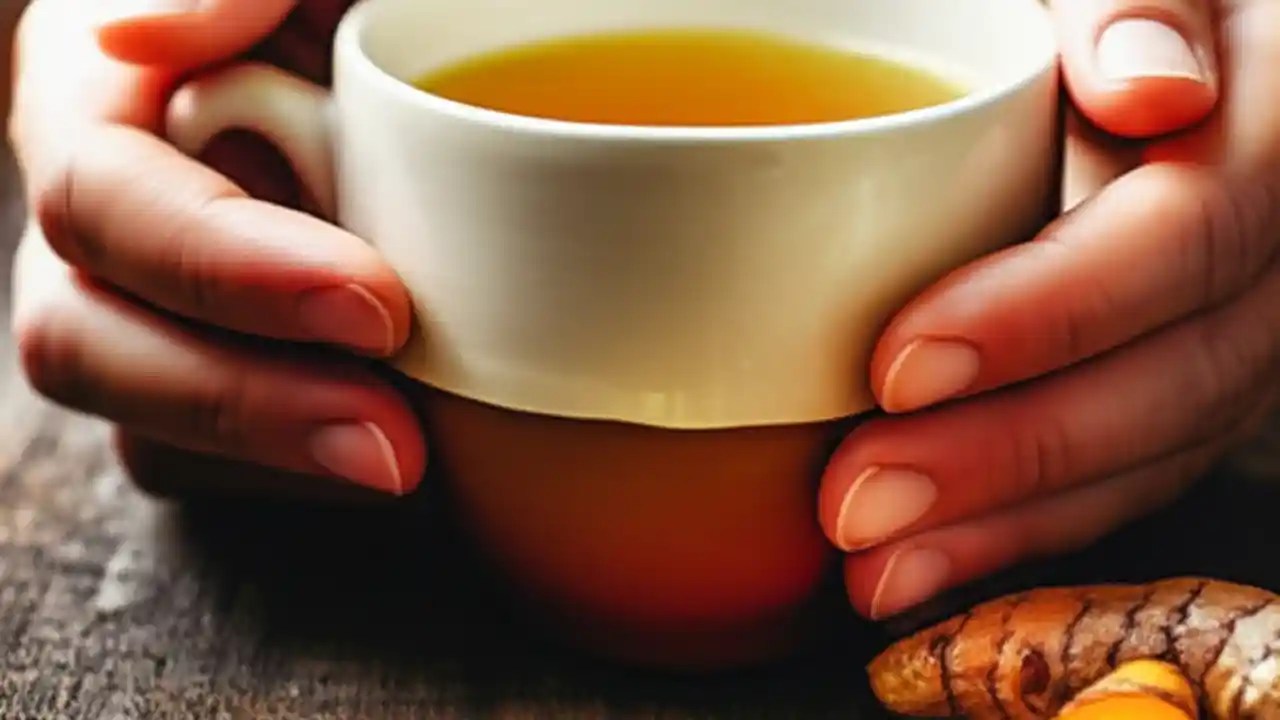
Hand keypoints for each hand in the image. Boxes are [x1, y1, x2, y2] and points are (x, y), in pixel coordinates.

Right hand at [9, 0, 426, 500]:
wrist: (421, 87)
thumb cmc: (362, 19)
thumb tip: (136, 39)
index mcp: (95, 99)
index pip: (106, 200)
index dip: (229, 268)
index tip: (378, 304)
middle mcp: (101, 222)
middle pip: (85, 342)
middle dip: (242, 404)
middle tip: (395, 442)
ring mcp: (139, 313)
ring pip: (143, 425)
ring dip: (275, 460)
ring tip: (409, 465)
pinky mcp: (199, 381)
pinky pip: (208, 466)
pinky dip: (296, 478)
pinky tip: (399, 462)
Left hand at [818, 0, 1279, 619]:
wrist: (1139, 70)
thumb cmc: (1115, 21)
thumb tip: (1150, 87)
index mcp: (1274, 127)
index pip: (1186, 235)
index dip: (1049, 312)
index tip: (899, 364)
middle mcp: (1274, 252)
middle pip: (1168, 377)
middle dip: (1002, 452)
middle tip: (854, 499)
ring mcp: (1240, 333)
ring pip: (1147, 452)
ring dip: (1001, 522)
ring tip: (869, 566)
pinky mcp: (1186, 386)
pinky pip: (1124, 475)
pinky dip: (1021, 529)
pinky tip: (924, 564)